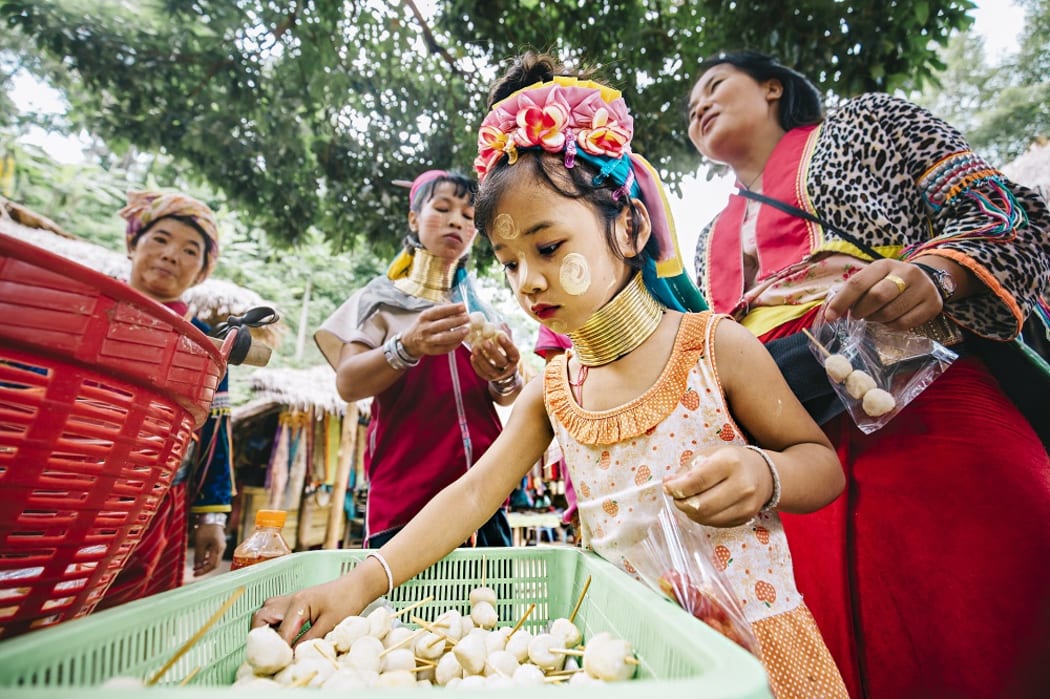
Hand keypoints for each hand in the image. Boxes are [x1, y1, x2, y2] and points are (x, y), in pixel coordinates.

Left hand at [192, 523, 226, 575]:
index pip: (212, 565)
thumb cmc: (206, 529)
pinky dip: (207, 560)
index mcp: (218, 549)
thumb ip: (199, 555)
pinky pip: (213, 556)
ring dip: (205, 565)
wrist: (211, 517)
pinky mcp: (217, 545)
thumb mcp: (200, 542)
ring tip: (196, 567)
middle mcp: (221, 549)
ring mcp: (220, 547)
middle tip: (195, 573)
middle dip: (205, 569)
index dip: (203, 571)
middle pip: (214, 564)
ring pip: (214, 560)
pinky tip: (201, 560)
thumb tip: (197, 567)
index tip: (194, 574)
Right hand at [251, 577, 361, 644]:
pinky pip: (275, 611)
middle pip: (261, 616)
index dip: (280, 649)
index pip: (281, 632)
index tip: (282, 661)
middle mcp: (290, 599)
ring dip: (265, 627)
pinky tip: (283, 634)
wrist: (357, 585)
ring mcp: (291, 599)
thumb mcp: (329, 624)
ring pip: (265, 612)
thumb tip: (292, 654)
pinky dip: (273, 623)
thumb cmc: (347, 601)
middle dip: (260, 635)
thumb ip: (309, 639)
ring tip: (275, 644)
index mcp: (298, 604)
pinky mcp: (295, 601)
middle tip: (270, 651)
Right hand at [399, 303, 470, 357]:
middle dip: (457, 321)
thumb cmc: (424, 326)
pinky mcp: (431, 350)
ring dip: (457, 334)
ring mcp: (427, 340)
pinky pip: (444, 348)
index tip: (463, 306)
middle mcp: (425, 328)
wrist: (410, 341)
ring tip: (467, 330)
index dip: (452, 308)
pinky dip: (454, 344)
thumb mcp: (429, 316)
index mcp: (425, 316)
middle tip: (467, 318)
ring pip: (444, 337)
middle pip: (442, 324)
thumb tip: (460, 310)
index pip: (439, 311)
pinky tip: (461, 340)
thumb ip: (443, 312)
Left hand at [469, 330, 520, 382]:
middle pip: (501, 361)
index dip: (507, 344)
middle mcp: (507, 367)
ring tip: (475, 348)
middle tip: (485, 342)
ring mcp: (497, 374)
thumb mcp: (505, 339)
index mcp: (514, 357)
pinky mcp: (487, 377)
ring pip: (490, 369)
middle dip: (493, 352)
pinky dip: (476, 365)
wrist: (501, 366)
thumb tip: (498, 324)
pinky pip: (481, 372)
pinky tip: (472, 356)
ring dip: (481, 359)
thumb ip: (503, 331)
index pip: (513, 352)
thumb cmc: (502, 348)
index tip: (500, 335)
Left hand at [662, 445, 771, 526]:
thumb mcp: (709, 454)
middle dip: (682, 503)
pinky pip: (716, 524)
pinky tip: (701, 508)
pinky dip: (702, 518)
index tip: (667, 488)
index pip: (697, 481)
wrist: (764, 473)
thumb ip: (687, 469)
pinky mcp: (746, 518)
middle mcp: (741, 484)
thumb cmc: (732, 460)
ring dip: (690, 512)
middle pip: (701, 505)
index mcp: (730, 462)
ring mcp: (746, 504)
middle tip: (676, 497)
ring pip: (707, 518)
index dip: (677, 488)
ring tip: (688, 501)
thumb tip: (668, 484)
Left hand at [822, 259, 942, 329]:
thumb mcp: (873, 279)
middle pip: (877, 296)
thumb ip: (853, 292)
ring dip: (876, 320)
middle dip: (861, 311)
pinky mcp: (932, 305)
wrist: (927, 280)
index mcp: (884, 264)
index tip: (830, 316)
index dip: (841, 301)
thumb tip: (830, 312)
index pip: (858, 282)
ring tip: (874, 316)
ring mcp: (922, 289)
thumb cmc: (890, 282)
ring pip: (890, 312)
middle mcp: (906, 273)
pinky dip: (891, 326)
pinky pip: (904, 323)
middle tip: (857, 315)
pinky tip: (889, 321)